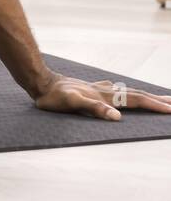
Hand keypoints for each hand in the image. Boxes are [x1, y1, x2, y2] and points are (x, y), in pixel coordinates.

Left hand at [33, 73, 170, 120]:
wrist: (41, 83)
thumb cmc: (54, 96)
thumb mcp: (73, 103)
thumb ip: (94, 109)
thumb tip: (117, 117)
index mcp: (105, 96)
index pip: (136, 100)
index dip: (154, 105)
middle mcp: (106, 91)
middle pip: (137, 95)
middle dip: (157, 100)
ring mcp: (99, 89)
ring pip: (128, 92)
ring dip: (145, 96)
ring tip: (158, 98)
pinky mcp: (91, 89)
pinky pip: (115, 92)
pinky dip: (126, 94)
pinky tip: (123, 92)